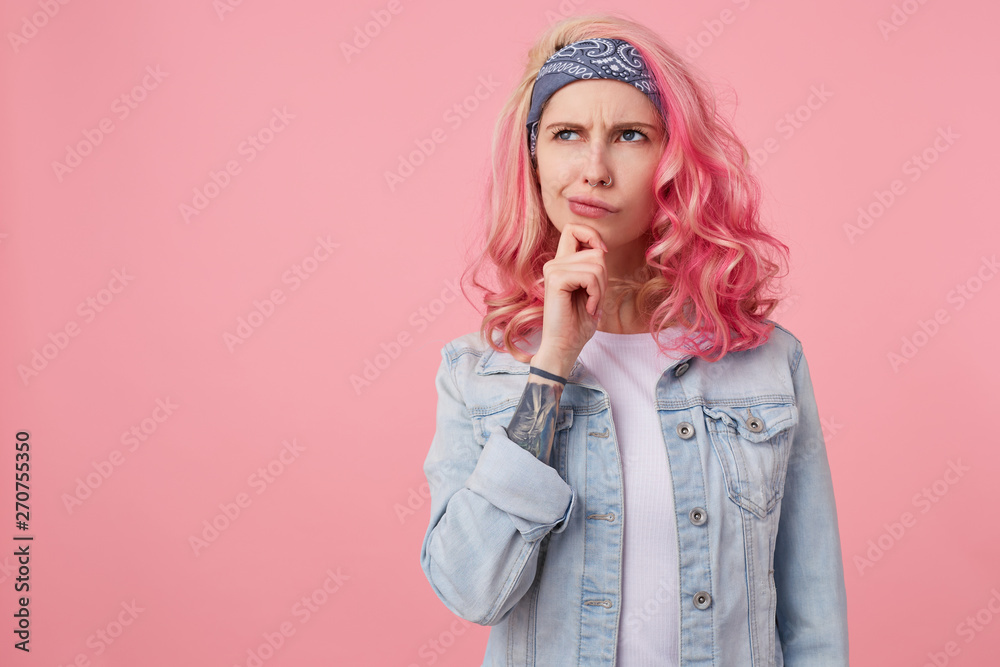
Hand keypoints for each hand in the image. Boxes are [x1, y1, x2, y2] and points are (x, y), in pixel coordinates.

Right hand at [532, 222, 608, 377]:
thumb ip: (592, 268)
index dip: (592, 235)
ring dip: (601, 290)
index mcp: (561, 263)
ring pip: (596, 265)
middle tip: (595, 298)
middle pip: (595, 252)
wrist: (564, 346)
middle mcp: (554, 263)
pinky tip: (588, 308)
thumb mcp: (591, 290)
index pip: (573, 229)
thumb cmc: (578, 322)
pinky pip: (590, 277)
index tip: (602, 253)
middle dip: (605, 277)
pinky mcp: (556, 280)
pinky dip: (596, 295)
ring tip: (591, 305)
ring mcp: (553, 270)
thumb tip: (602, 250)